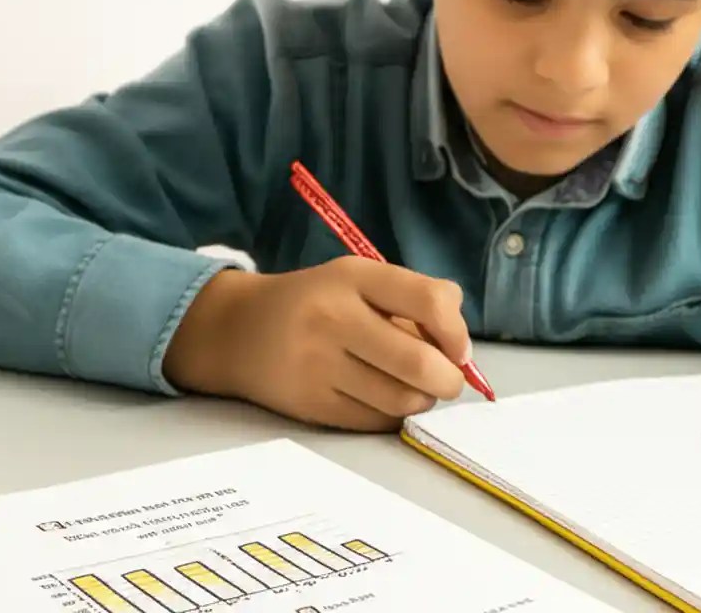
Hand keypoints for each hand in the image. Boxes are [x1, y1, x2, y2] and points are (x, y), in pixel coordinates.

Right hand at [164, 256, 471, 430]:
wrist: (238, 331)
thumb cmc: (318, 303)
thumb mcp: (360, 280)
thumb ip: (417, 298)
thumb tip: (461, 348)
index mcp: (353, 277)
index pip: (429, 300)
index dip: (457, 331)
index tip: (458, 349)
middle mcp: (333, 318)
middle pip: (418, 362)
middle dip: (448, 380)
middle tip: (447, 380)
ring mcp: (317, 364)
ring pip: (401, 399)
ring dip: (422, 400)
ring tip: (414, 388)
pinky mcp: (309, 404)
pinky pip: (375, 421)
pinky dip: (393, 416)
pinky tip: (385, 400)